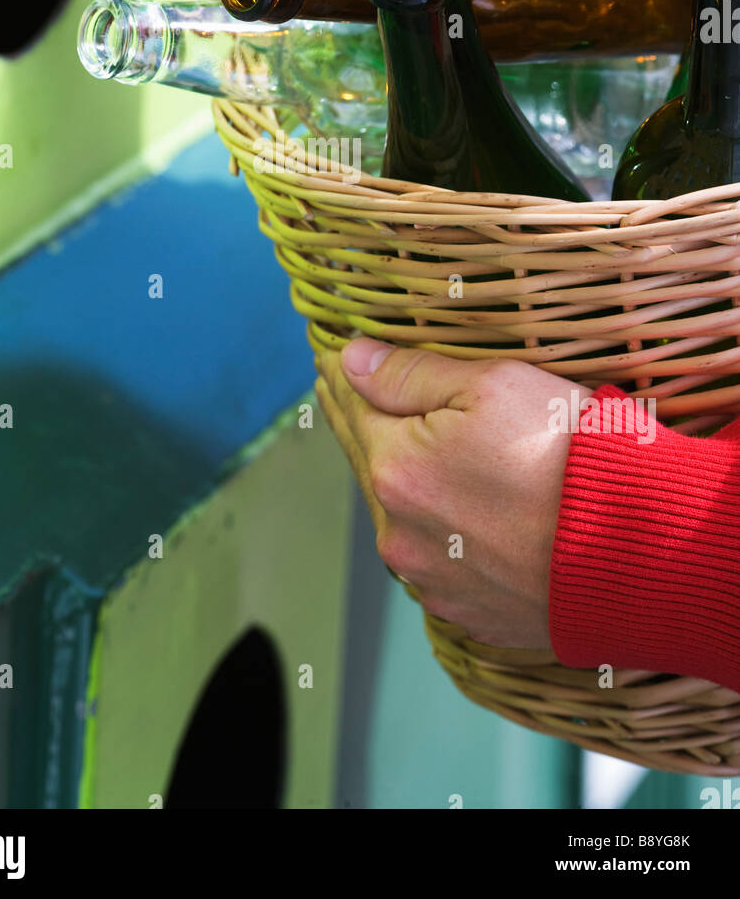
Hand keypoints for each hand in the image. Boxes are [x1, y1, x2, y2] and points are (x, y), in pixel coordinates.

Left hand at [315, 339, 592, 648]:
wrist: (640, 552)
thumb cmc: (572, 458)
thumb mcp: (494, 386)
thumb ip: (411, 374)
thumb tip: (350, 359)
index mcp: (396, 469)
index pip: (352, 408)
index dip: (341, 376)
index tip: (329, 357)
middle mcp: (399, 533)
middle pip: (369, 462)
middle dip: (360, 423)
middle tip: (343, 389)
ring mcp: (431, 581)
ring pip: (398, 516)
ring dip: (398, 481)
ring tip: (398, 446)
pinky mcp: (467, 612)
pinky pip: (434, 559)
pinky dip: (435, 529)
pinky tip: (449, 511)